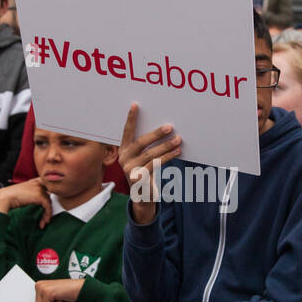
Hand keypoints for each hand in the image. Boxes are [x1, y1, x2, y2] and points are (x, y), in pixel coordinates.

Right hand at [0, 178, 51, 227]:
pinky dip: (47, 215)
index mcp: (34, 181)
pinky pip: (48, 206)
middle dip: (48, 208)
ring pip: (49, 202)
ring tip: (44, 222)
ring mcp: (39, 188)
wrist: (5, 198)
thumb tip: (43, 203)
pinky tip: (44, 222)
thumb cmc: (12, 198)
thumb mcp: (25, 194)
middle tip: (46, 218)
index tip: (47, 209)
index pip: (47, 188)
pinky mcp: (39, 195)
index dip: (49, 197)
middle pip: (49, 196)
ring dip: (47, 214)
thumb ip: (34, 195)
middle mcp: (38, 183)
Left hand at [35, 278, 81, 301]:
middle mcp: (39, 285)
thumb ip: (44, 301)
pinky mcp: (47, 292)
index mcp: (39, 285)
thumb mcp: (53, 296)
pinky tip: (61, 298)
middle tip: (58, 299)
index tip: (53, 301)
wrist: (79, 288)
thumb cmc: (68, 292)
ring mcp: (42, 288)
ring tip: (59, 298)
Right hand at [119, 103, 182, 225]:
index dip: (131, 119)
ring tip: (178, 139)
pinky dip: (168, 157)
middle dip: (156, 134)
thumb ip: (147, 145)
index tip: (136, 105)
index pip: (126, 131)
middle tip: (169, 126)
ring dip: (166, 146)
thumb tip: (165, 128)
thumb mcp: (142, 157)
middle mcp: (124, 158)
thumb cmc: (145, 170)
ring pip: (151, 154)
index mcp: (123, 149)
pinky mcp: (139, 179)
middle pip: (141, 142)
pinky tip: (177, 152)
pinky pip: (156, 164)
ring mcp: (130, 169)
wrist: (142, 196)